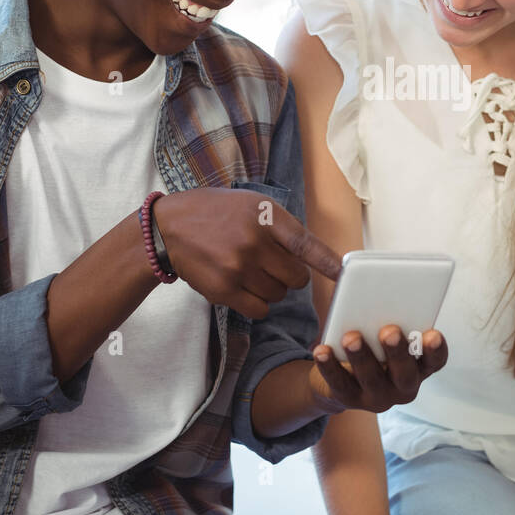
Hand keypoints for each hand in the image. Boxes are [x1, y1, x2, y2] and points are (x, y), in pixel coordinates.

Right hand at [153, 188, 341, 318]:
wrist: (168, 227)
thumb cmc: (216, 213)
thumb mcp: (252, 204)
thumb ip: (282, 227)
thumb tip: (313, 257)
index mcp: (266, 216)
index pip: (306, 244)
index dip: (329, 263)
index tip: (346, 274)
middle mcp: (254, 242)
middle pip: (298, 279)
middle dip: (291, 276)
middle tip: (273, 265)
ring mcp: (238, 268)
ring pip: (279, 295)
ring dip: (272, 289)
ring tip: (250, 271)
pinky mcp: (224, 291)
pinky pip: (260, 310)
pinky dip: (258, 303)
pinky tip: (243, 287)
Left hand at [309, 325, 447, 413]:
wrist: (343, 375)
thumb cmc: (373, 344)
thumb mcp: (384, 333)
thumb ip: (387, 318)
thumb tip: (375, 293)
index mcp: (419, 367)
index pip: (435, 361)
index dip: (436, 350)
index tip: (432, 333)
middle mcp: (403, 386)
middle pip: (405, 374)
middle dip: (397, 352)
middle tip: (390, 331)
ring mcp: (378, 397)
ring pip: (372, 380)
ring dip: (362, 357)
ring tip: (351, 337)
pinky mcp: (350, 399)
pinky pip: (340, 384)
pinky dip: (330, 366)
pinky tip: (322, 350)